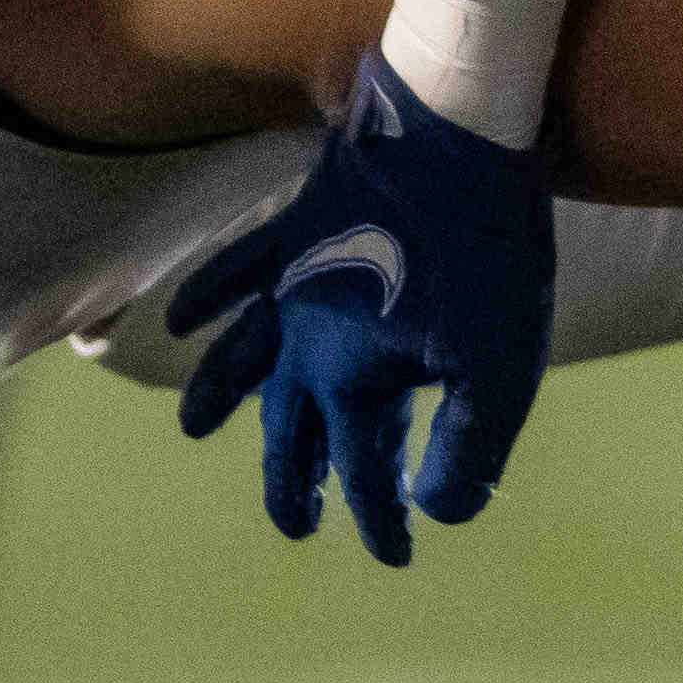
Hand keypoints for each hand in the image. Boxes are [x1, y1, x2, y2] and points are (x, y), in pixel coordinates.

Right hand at [162, 50, 556, 566]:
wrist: (460, 127)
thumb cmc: (487, 250)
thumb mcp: (498, 363)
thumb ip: (466, 449)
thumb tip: (435, 512)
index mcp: (350, 376)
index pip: (361, 472)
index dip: (382, 521)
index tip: (399, 554)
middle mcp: (304, 337)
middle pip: (292, 424)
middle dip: (294, 479)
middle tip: (297, 525)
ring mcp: (293, 278)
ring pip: (243, 353)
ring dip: (219, 394)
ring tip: (193, 429)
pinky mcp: (299, 222)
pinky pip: (238, 267)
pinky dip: (209, 293)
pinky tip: (185, 315)